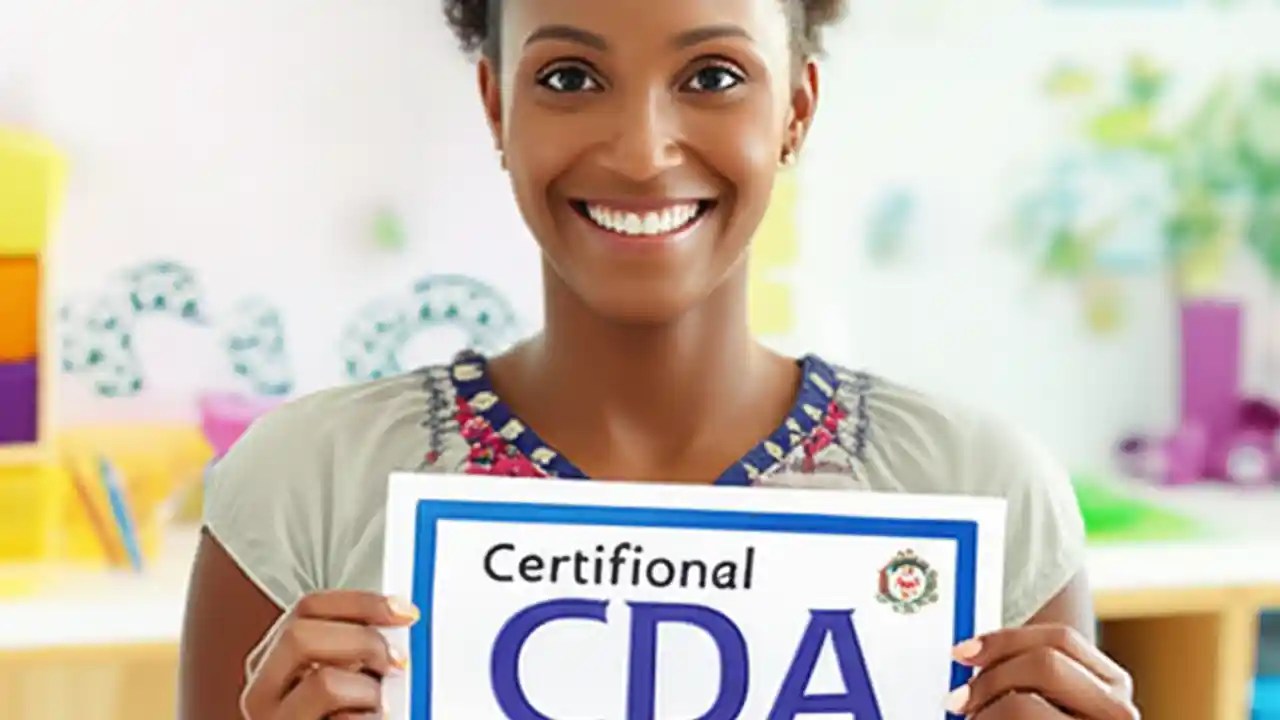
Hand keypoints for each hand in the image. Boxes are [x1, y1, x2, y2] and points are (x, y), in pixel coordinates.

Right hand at [239, 590, 419, 718]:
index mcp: (272, 662)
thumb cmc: (337, 717)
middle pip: (302, 636)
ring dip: (367, 691)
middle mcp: (263, 693)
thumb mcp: (338, 676)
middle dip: (362, 641)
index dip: (361, 603)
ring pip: (323, 683)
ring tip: (376, 707)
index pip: (307, 608)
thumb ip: (351, 648)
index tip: (404, 612)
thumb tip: (398, 619)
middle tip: (394, 662)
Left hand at [946, 624, 1137, 718]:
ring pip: (1024, 704)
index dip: (1004, 639)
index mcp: (1110, 686)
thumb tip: (964, 653)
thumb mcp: (1044, 702)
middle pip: (1046, 664)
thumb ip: (1019, 677)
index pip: (1060, 639)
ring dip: (986, 712)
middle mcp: (1117, 713)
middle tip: (956, 701)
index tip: (961, 652)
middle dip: (990, 677)